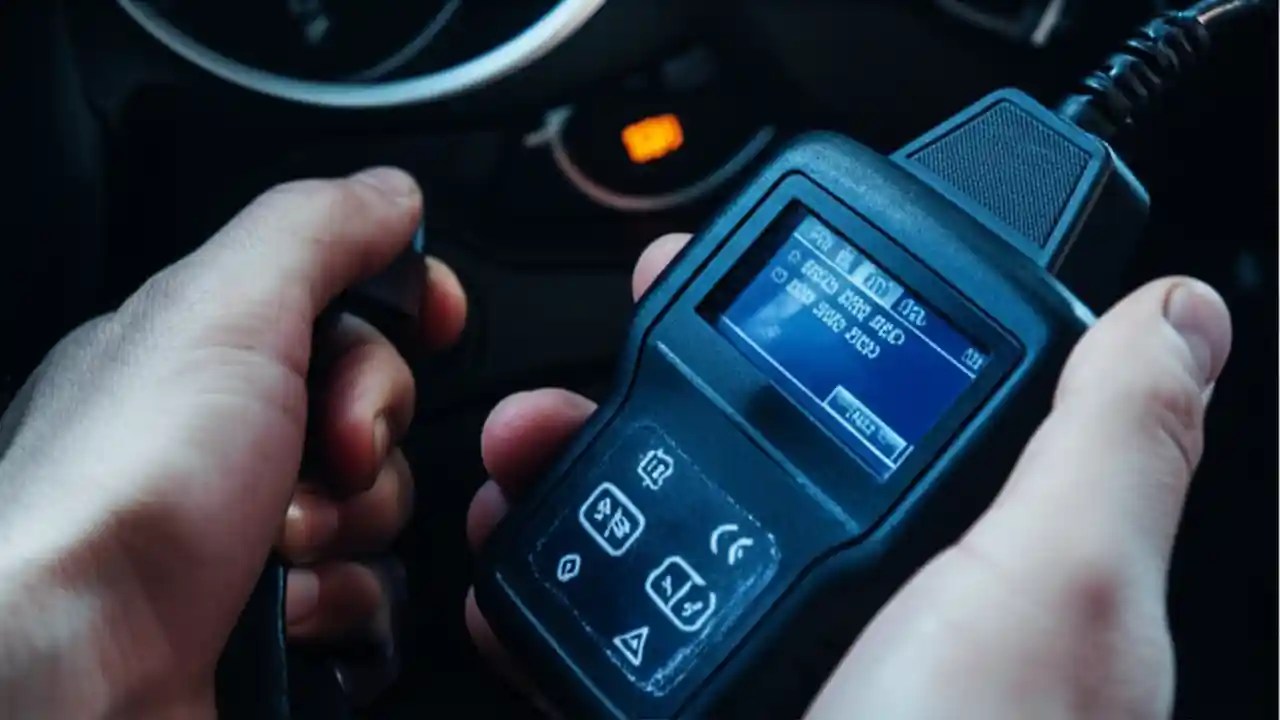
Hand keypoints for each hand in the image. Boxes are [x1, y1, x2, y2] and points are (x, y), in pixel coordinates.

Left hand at [0, 169, 465, 717]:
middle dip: (368, 430)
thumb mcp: (223, 310)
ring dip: (353, 525)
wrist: (73, 677)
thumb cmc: (118, 499)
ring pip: (381, 504)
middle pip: (377, 404)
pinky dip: (347, 601)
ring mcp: (246, 531)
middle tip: (317, 451)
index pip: (338, 295)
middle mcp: (222, 438)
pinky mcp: (274, 618)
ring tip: (278, 544)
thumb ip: (314, 230)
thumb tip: (390, 194)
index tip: (429, 316)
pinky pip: (373, 593)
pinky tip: (284, 606)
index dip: (397, 302)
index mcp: (203, 347)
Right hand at [464, 233, 1231, 717]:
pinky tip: (514, 556)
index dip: (820, 312)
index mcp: (983, 552)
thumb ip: (1111, 447)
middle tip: (609, 340)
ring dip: (581, 466)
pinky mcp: (702, 699)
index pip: (898, 386)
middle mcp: (887, 595)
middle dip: (666, 375)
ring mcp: (788, 652)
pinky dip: (550, 579)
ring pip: (669, 517)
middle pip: (760, 438)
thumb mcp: (1057, 598)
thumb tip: (1182, 314)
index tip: (746, 267)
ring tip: (528, 446)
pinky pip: (610, 619)